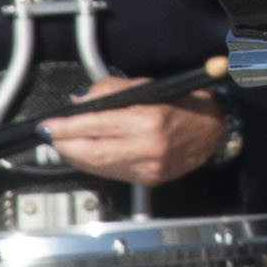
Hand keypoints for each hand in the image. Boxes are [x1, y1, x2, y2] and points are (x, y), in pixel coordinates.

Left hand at [43, 81, 219, 188]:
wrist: (218, 131)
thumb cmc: (187, 104)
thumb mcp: (152, 86)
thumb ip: (113, 90)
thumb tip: (81, 100)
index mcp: (149, 118)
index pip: (95, 124)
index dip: (66, 126)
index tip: (48, 126)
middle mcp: (148, 146)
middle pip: (90, 151)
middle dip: (64, 145)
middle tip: (50, 136)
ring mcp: (147, 167)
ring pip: (96, 166)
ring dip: (75, 156)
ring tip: (64, 144)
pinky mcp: (148, 180)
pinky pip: (111, 173)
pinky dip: (94, 164)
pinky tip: (87, 155)